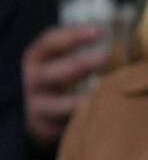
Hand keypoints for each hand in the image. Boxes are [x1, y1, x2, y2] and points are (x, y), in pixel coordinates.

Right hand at [22, 24, 108, 145]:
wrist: (39, 110)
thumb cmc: (63, 77)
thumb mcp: (63, 59)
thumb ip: (84, 49)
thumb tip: (127, 40)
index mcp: (37, 57)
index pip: (50, 42)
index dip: (72, 36)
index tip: (98, 31)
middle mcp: (32, 81)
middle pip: (51, 73)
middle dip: (78, 65)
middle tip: (105, 58)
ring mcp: (35, 106)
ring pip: (55, 104)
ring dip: (77, 100)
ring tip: (100, 95)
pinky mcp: (42, 127)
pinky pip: (61, 125)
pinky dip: (78, 120)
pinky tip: (94, 115)